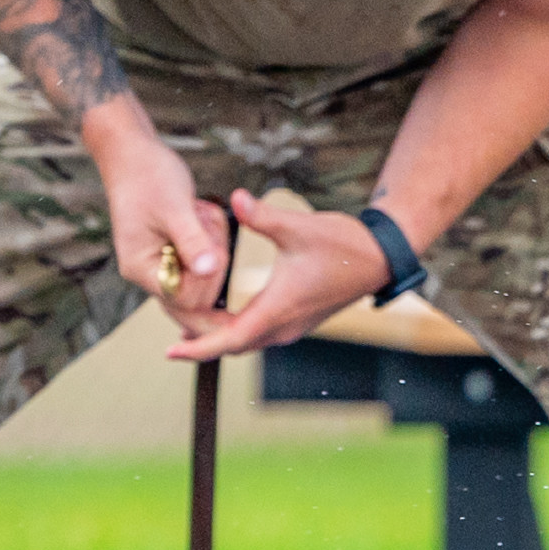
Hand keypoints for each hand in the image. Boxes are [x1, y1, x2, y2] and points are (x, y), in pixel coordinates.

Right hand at [88, 120, 229, 332]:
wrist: (133, 153)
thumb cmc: (148, 176)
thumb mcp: (175, 208)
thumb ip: (192, 240)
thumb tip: (209, 271)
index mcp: (141, 268)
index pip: (184, 299)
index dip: (207, 277)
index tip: (209, 241)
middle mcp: (149, 272)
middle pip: (199, 292)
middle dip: (213, 257)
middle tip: (204, 221)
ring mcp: (162, 262)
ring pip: (205, 273)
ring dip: (213, 241)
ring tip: (200, 212)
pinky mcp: (174, 251)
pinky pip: (204, 256)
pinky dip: (210, 234)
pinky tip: (200, 212)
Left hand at [164, 189, 403, 360]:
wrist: (379, 257)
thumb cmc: (342, 244)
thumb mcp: (298, 226)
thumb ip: (262, 216)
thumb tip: (235, 197)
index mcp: (277, 309)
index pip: (229, 341)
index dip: (197, 348)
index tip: (170, 351)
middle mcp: (283, 326)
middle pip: (233, 345)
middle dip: (200, 341)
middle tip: (170, 329)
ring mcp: (292, 326)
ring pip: (246, 341)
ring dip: (218, 336)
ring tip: (188, 323)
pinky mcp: (297, 320)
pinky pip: (259, 333)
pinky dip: (236, 329)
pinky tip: (221, 314)